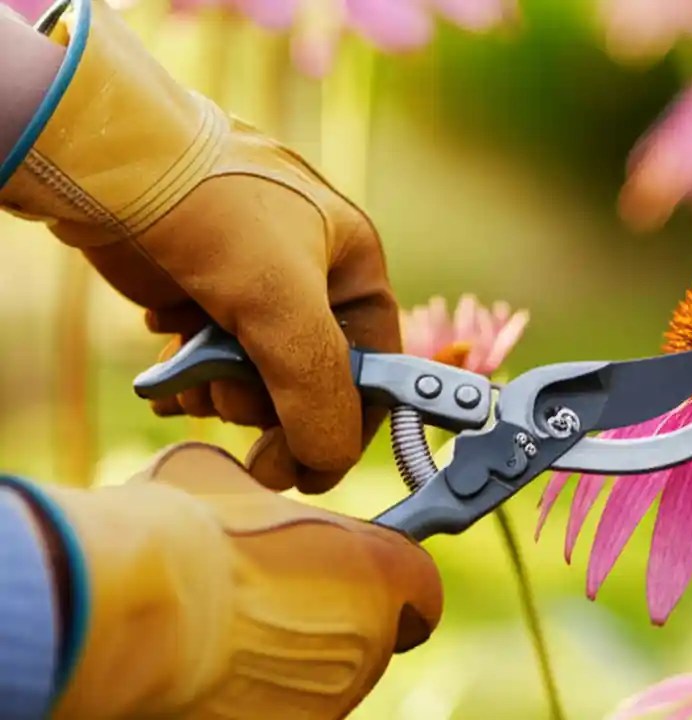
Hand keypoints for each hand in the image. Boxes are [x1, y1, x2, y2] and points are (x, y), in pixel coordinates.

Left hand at [0, 0, 398, 491]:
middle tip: (231, 403)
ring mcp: (252, 293)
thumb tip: (326, 465)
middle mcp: (312, 283)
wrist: (111, 164)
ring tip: (191, 369)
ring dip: (221, 393)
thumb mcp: (284, 305)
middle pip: (311, 384)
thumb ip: (318, 391)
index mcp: (355, 268)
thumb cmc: (216, 214)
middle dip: (267, 403)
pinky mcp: (200, 300)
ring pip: (255, 382)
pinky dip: (189, 377)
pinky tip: (169, 365)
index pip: (375, 369)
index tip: (313, 473)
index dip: (350, 425)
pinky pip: (211, 368)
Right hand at [36, 443, 442, 719]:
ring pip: (320, 677)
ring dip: (286, 655)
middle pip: (368, 635)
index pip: (418, 588)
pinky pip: (273, 707)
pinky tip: (203, 662)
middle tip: (265, 592)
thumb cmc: (191, 529)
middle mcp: (374, 644)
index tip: (351, 567)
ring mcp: (330, 700)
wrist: (142, 609)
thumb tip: (239, 490)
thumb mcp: (230, 478)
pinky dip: (247, 692)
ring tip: (223, 626)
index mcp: (385, 572)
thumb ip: (264, 495)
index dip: (384, 576)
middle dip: (324, 614)